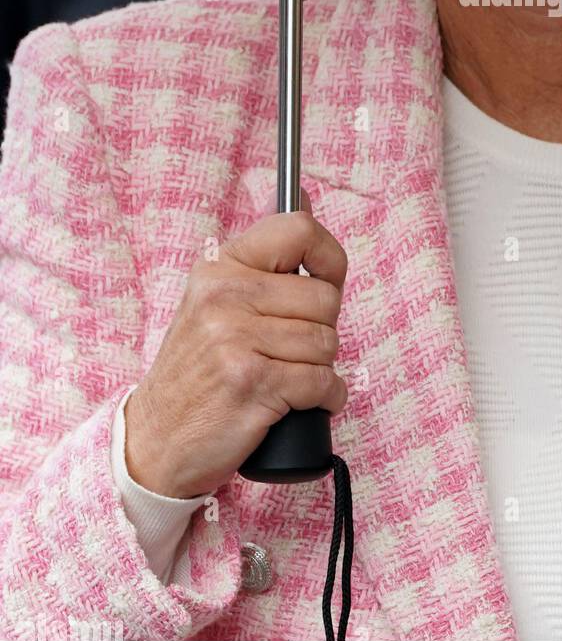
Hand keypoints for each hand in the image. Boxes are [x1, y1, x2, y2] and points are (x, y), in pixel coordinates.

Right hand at [124, 188, 347, 497]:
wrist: (154, 441)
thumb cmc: (197, 373)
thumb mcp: (213, 305)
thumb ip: (260, 266)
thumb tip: (306, 200)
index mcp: (219, 268)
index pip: (299, 230)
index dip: (328, 257)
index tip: (328, 279)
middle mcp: (225, 295)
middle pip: (326, 299)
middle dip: (321, 330)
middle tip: (290, 350)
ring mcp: (235, 339)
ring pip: (328, 343)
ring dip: (319, 369)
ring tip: (284, 378)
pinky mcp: (251, 382)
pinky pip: (323, 382)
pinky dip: (325, 398)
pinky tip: (299, 403)